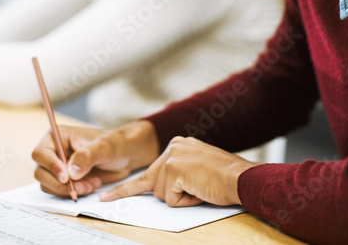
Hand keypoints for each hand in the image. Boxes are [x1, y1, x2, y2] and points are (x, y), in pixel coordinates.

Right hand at [32, 120, 158, 197]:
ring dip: (68, 190)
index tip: (66, 177)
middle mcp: (54, 152)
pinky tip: (90, 185)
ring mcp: (58, 167)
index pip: (41, 153)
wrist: (124, 155)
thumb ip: (87, 156)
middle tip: (81, 186)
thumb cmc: (114, 144)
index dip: (51, 167)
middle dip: (60, 184)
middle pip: (41, 173)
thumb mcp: (103, 147)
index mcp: (57, 137)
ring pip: (48, 185)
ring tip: (89, 185)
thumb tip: (71, 172)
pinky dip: (73, 193)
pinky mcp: (65, 180)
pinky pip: (59, 192)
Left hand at [100, 136, 260, 206]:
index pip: (148, 171)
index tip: (106, 197)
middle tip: (197, 188)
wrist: (240, 178)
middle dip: (171, 195)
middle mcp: (172, 147)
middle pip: (154, 185)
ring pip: (161, 194)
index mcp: (177, 145)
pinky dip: (186, 201)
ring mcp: (171, 157)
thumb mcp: (197, 170)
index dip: (127, 189)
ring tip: (201, 187)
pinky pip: (169, 199)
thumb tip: (161, 191)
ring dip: (182, 198)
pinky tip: (200, 189)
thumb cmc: (224, 179)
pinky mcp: (173, 169)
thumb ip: (179, 174)